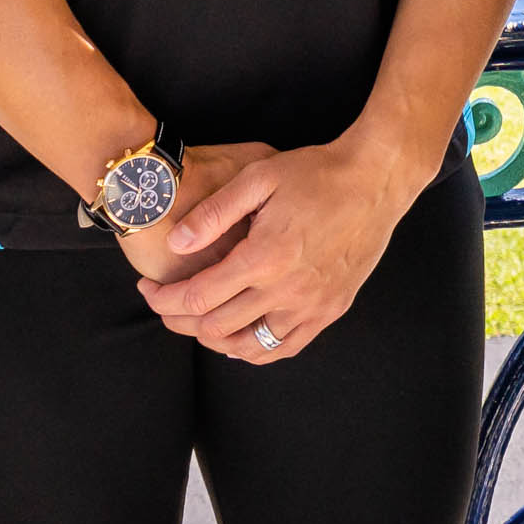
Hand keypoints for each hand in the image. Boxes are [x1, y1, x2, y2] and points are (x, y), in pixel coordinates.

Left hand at [138, 132, 423, 360]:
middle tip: (164, 304)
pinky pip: (285, 348)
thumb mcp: (258, 177)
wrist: (375, 180)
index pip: (198, 297)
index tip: (148, 290)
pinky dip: (255, 350)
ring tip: (197, 320)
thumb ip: (214, 214)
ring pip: (249, 347)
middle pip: (216, 327)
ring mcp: (312, 306)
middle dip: (179, 320)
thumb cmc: (316, 173)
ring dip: (214, 339)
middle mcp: (287, 291)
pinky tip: (239, 338)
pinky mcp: (330, 310)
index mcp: (264, 257)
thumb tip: (175, 245)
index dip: (164, 300)